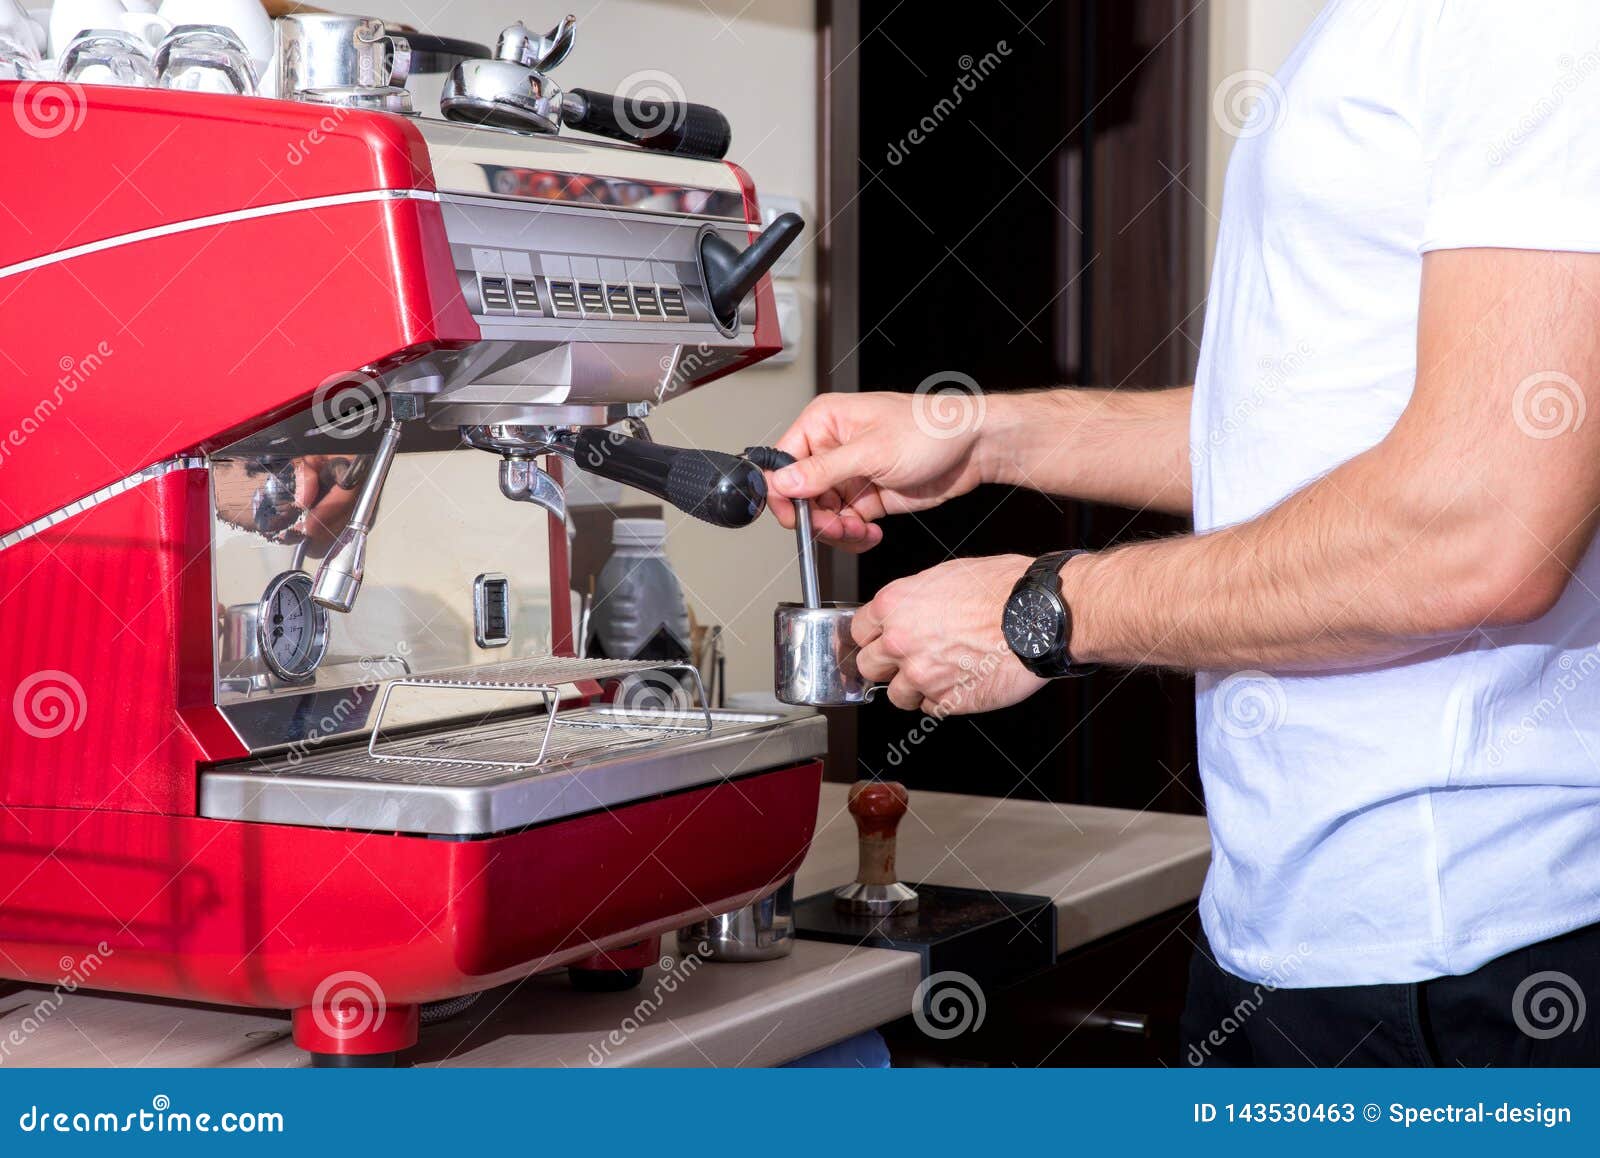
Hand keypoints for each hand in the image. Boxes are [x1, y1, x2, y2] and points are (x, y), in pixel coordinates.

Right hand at [765, 392, 987, 551]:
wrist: (973, 447)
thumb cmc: (930, 430)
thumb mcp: (872, 451)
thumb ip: (824, 470)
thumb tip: (784, 482)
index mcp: (823, 423)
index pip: (783, 462)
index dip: (785, 494)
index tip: (796, 518)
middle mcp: (832, 449)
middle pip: (800, 496)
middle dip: (817, 519)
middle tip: (838, 528)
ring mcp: (849, 475)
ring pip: (822, 515)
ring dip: (837, 532)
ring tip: (859, 532)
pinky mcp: (867, 497)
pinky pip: (845, 524)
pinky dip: (853, 537)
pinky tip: (870, 535)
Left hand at [853, 554, 1047, 713]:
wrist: (1038, 615)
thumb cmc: (1002, 589)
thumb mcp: (946, 576)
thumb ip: (915, 599)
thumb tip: (904, 612)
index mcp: (894, 605)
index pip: (858, 631)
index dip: (871, 637)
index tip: (879, 642)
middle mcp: (900, 641)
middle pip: (868, 667)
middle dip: (884, 666)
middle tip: (905, 661)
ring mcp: (921, 675)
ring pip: (897, 695)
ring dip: (913, 688)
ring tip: (940, 673)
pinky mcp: (946, 701)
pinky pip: (930, 707)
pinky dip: (942, 699)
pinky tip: (961, 681)